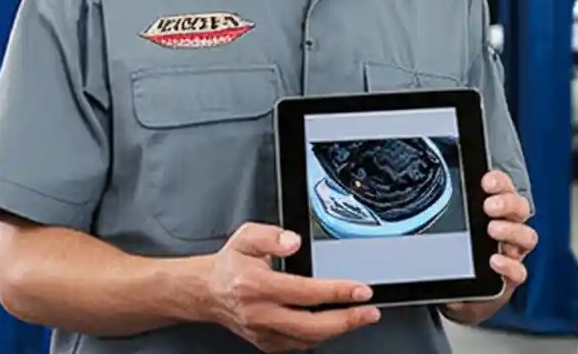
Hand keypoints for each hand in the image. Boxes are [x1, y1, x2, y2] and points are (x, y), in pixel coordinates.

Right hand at [203, 223, 380, 351]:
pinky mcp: (265, 343)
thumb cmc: (230, 265)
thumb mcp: (247, 236)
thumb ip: (272, 235)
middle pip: (311, 326)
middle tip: (370, 312)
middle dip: (347, 321)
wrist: (207, 292)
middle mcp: (261, 313)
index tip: (361, 290)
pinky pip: (298, 345)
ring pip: (307, 339)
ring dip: (337, 330)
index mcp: (257, 286)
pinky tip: (332, 326)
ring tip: (358, 318)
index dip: (338, 292)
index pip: (306, 293)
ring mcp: (263, 332)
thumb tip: (294, 242)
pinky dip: (319, 336)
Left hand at [443, 171, 536, 324]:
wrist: (462, 296)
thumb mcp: (452, 234)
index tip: (486, 182)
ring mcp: (513, 254)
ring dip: (511, 230)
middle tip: (489, 206)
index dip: (500, 182)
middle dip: (507, 203)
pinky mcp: (511, 278)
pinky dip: (509, 265)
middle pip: (520, 209)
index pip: (505, 189)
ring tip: (493, 230)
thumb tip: (425, 201)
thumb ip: (445, 217)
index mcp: (496, 213)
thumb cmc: (460, 258)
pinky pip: (519, 271)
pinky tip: (495, 262)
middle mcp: (509, 230)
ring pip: (527, 236)